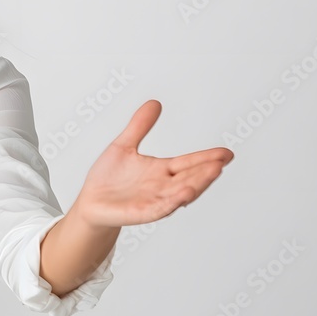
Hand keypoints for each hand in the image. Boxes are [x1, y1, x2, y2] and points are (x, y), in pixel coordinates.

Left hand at [70, 99, 233, 227]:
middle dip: (206, 170)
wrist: (89, 202)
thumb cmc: (108, 178)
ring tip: (212, 173)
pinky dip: (172, 201)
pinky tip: (184, 194)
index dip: (207, 158)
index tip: (227, 153)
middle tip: (222, 162)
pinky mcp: (141, 212)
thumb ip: (139, 126)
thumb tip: (154, 103)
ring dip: (196, 184)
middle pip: (189, 177)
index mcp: (161, 170)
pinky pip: (160, 208)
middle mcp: (162, 186)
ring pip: (179, 193)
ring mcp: (153, 200)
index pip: (188, 162)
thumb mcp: (123, 146)